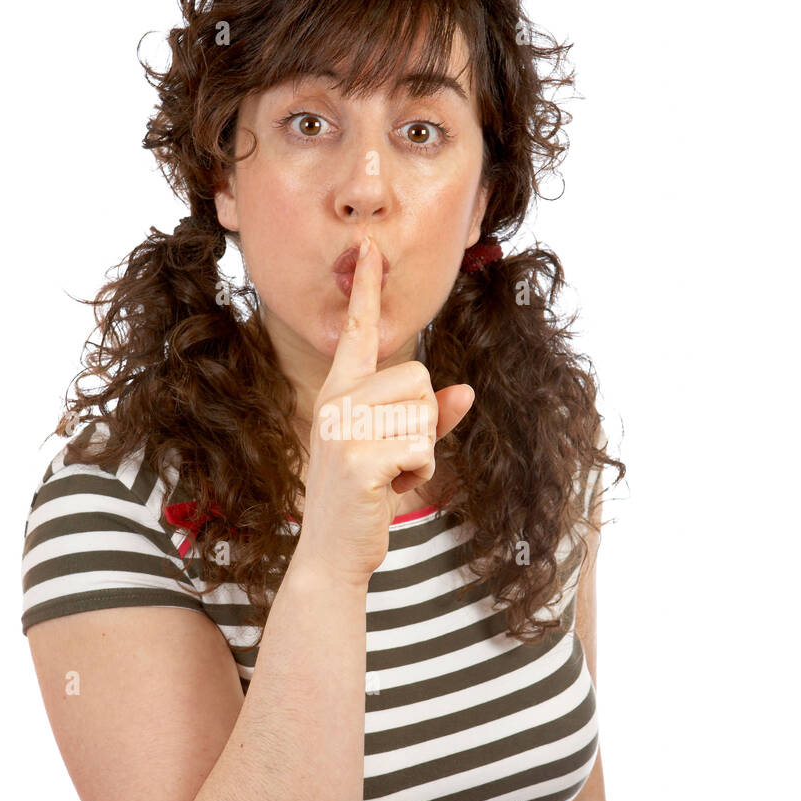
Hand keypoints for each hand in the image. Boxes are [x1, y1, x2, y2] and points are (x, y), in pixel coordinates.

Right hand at [295, 233, 474, 586]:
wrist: (333, 552)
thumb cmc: (365, 498)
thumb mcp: (396, 451)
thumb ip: (429, 418)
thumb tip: (466, 391)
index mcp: (339, 393)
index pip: (355, 333)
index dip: (366, 290)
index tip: (370, 249)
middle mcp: (335, 402)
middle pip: (417, 377)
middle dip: (424, 420)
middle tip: (394, 455)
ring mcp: (343, 429)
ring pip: (424, 412)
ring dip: (423, 450)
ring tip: (390, 473)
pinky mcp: (359, 458)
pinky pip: (423, 447)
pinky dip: (420, 473)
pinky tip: (391, 489)